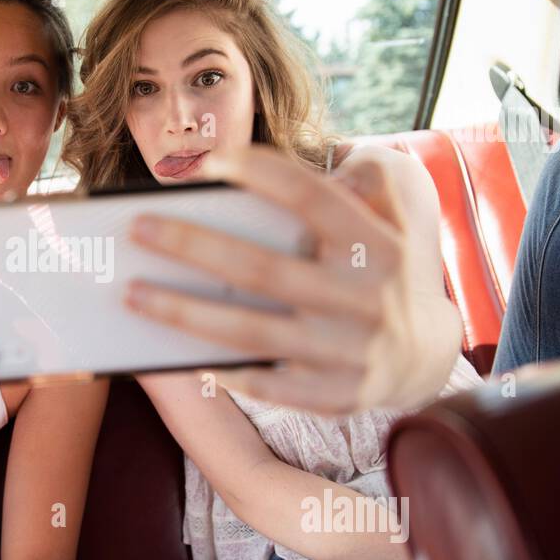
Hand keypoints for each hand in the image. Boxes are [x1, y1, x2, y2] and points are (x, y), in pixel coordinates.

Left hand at [123, 145, 440, 414]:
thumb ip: (365, 179)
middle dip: (193, 246)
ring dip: (185, 314)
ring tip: (133, 294)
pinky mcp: (336, 396)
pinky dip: (224, 373)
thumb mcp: (397, 213)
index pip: (311, 198)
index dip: (260, 174)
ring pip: (252, 333)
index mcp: (377, 244)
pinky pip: (268, 388)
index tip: (207, 163)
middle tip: (138, 229)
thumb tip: (309, 171)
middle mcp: (365, 298)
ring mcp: (350, 353)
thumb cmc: (386, 269)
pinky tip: (178, 354)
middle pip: (262, 270)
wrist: (427, 353)